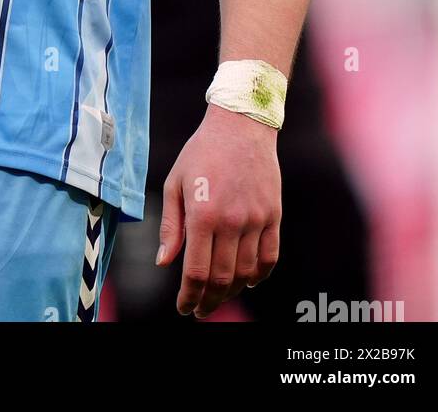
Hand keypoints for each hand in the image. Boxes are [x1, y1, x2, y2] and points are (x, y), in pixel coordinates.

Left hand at [157, 103, 281, 317]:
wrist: (240, 126)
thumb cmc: (201, 152)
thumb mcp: (175, 182)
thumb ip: (171, 226)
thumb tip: (164, 263)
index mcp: (203, 214)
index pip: (196, 271)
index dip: (189, 296)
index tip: (184, 308)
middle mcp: (232, 221)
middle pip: (222, 279)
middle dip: (209, 301)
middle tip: (199, 310)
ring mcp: (256, 220)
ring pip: (246, 273)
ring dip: (232, 292)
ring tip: (219, 297)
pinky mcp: (274, 216)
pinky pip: (270, 258)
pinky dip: (259, 276)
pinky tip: (247, 281)